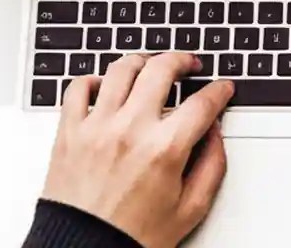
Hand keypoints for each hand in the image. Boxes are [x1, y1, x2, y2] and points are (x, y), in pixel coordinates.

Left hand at [42, 53, 234, 247]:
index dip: (219, 90)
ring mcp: (96, 126)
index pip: (202, 103)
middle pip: (161, 69)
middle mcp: (130, 130)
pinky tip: (105, 86)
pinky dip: (93, 80)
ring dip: (141, 62)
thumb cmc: (131, 237)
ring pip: (121, 69)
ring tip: (149, 66)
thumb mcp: (189, 210)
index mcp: (164, 150)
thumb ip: (211, 167)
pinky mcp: (69, 131)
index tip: (221, 88)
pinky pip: (77, 88)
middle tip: (188, 64)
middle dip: (182, 60)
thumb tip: (215, 134)